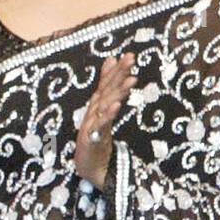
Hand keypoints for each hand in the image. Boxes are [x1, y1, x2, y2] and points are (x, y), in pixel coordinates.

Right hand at [74, 53, 136, 189]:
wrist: (88, 164)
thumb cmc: (96, 135)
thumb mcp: (103, 110)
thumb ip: (107, 87)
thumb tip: (112, 62)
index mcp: (96, 104)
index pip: (106, 83)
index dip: (115, 70)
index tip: (127, 56)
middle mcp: (93, 111)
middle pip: (106, 90)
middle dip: (118, 74)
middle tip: (130, 59)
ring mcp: (92, 124)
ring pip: (106, 105)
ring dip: (117, 92)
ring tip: (130, 79)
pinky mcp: (92, 138)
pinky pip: (101, 125)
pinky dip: (108, 114)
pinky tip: (116, 105)